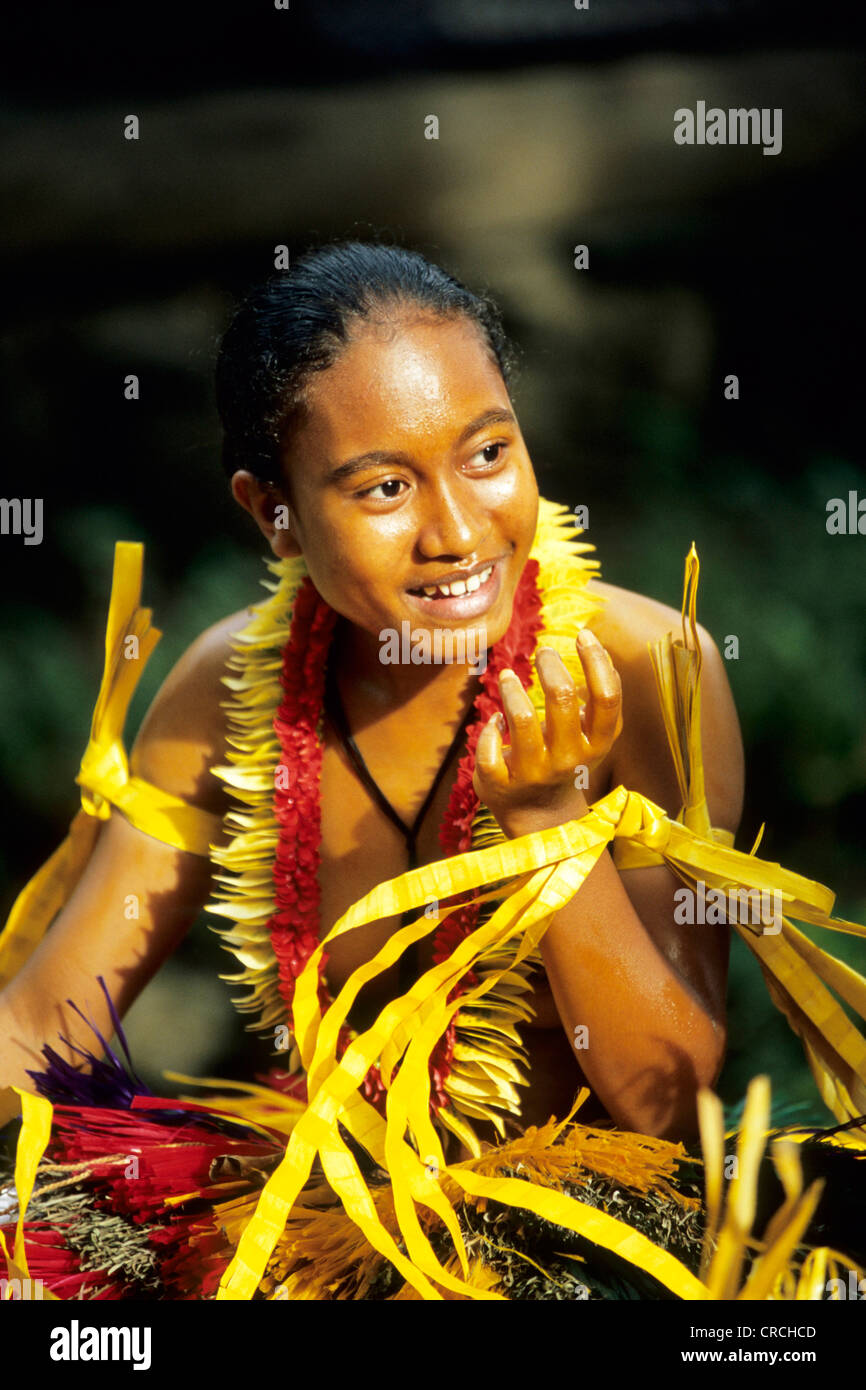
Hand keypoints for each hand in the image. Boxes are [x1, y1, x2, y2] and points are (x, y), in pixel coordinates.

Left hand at [473, 630, 622, 837]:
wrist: (543, 818)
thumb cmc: (568, 761)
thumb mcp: (593, 736)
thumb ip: (600, 699)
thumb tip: (598, 649)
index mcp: (596, 744)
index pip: (607, 697)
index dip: (596, 660)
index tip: (582, 635)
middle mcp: (568, 759)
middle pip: (563, 697)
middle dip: (550, 664)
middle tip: (543, 651)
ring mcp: (534, 773)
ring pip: (522, 718)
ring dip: (512, 689)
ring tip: (506, 675)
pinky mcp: (501, 784)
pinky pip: (489, 749)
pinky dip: (489, 729)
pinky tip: (494, 722)